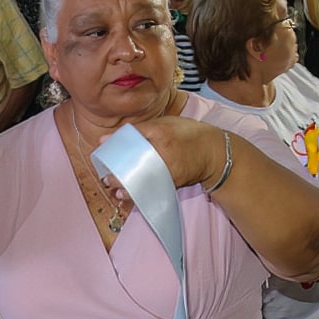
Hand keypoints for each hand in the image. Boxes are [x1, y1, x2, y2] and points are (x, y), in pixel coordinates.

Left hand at [108, 116, 229, 190]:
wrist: (215, 152)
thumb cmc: (189, 134)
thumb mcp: (167, 123)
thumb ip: (138, 129)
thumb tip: (105, 139)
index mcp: (162, 132)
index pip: (132, 138)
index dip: (114, 145)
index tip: (102, 150)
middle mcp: (165, 151)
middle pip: (134, 162)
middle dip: (117, 172)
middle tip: (106, 177)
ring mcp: (170, 169)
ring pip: (141, 180)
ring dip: (125, 186)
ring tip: (114, 187)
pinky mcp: (173, 182)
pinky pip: (151, 189)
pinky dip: (137, 194)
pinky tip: (126, 195)